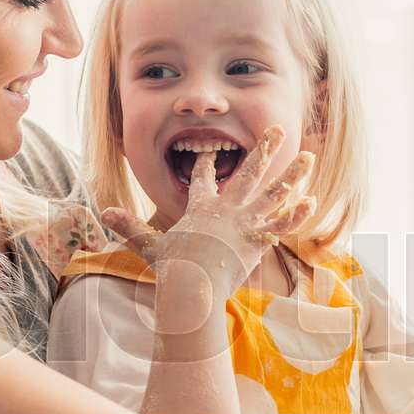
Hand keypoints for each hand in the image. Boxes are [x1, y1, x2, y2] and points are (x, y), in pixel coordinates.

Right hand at [102, 125, 315, 297]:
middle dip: (264, 148)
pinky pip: (282, 224)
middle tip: (278, 128)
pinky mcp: (257, 239)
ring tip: (308, 157)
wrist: (190, 284)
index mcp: (201, 206)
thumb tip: (104, 214)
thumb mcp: (148, 245)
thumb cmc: (171, 267)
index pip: (202, 178)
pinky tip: (310, 200)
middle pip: (249, 171)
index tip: (208, 150)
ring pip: (273, 192)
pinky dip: (296, 213)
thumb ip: (131, 228)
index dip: (204, 162)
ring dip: (292, 174)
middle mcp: (226, 207)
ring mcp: (244, 221)